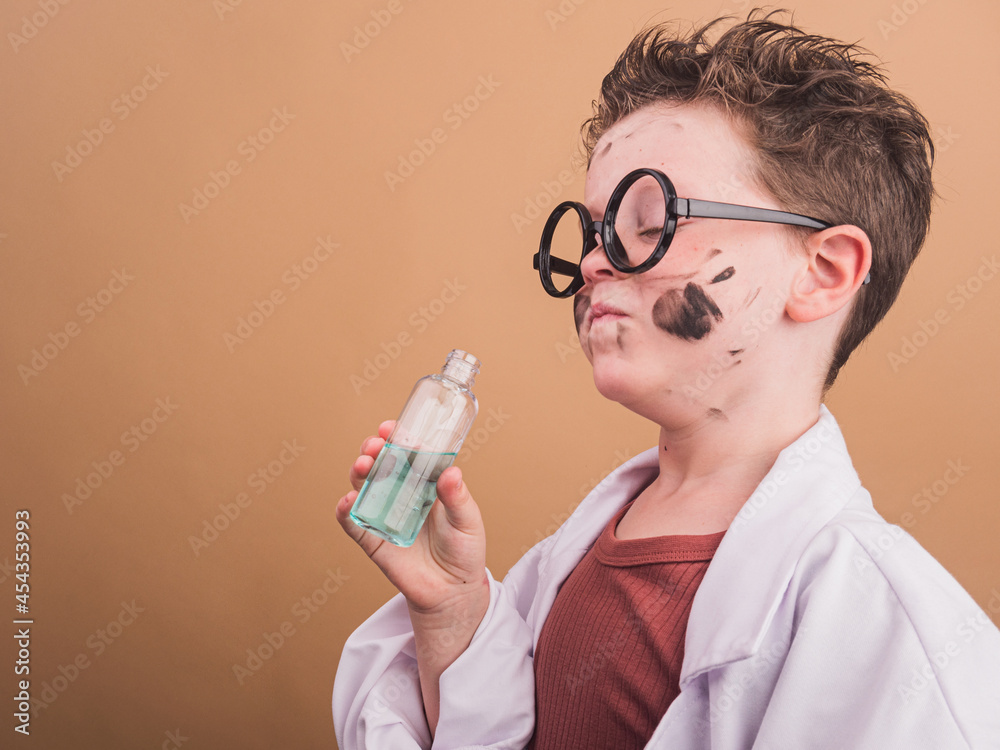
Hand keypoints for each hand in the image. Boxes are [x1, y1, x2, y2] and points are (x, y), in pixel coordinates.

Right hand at [336, 421, 488, 615]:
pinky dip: (345, 511)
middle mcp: (402, 494)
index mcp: (426, 483)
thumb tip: (451, 471)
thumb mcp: (468, 521)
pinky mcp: (373, 540)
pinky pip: (354, 523)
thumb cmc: (464, 551)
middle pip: (381, 465)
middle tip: (374, 445)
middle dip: (373, 450)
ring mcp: (384, 515)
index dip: (398, 439)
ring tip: (362, 466)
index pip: (408, 454)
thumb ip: (457, 498)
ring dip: (358, 473)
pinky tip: (347, 501)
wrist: (453, 592)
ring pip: (364, 487)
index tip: (391, 428)